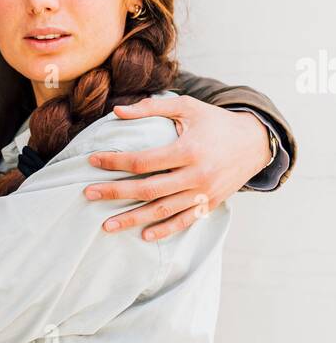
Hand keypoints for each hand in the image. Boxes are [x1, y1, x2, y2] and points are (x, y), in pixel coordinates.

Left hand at [83, 94, 272, 239]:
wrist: (254, 142)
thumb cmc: (215, 122)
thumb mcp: (187, 107)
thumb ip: (152, 108)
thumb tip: (116, 111)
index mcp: (188, 149)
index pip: (143, 160)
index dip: (115, 162)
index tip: (92, 161)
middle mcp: (196, 175)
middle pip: (148, 189)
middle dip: (115, 193)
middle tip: (88, 194)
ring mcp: (204, 193)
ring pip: (162, 211)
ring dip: (132, 219)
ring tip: (106, 225)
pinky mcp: (210, 204)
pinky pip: (184, 222)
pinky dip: (164, 231)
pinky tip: (143, 235)